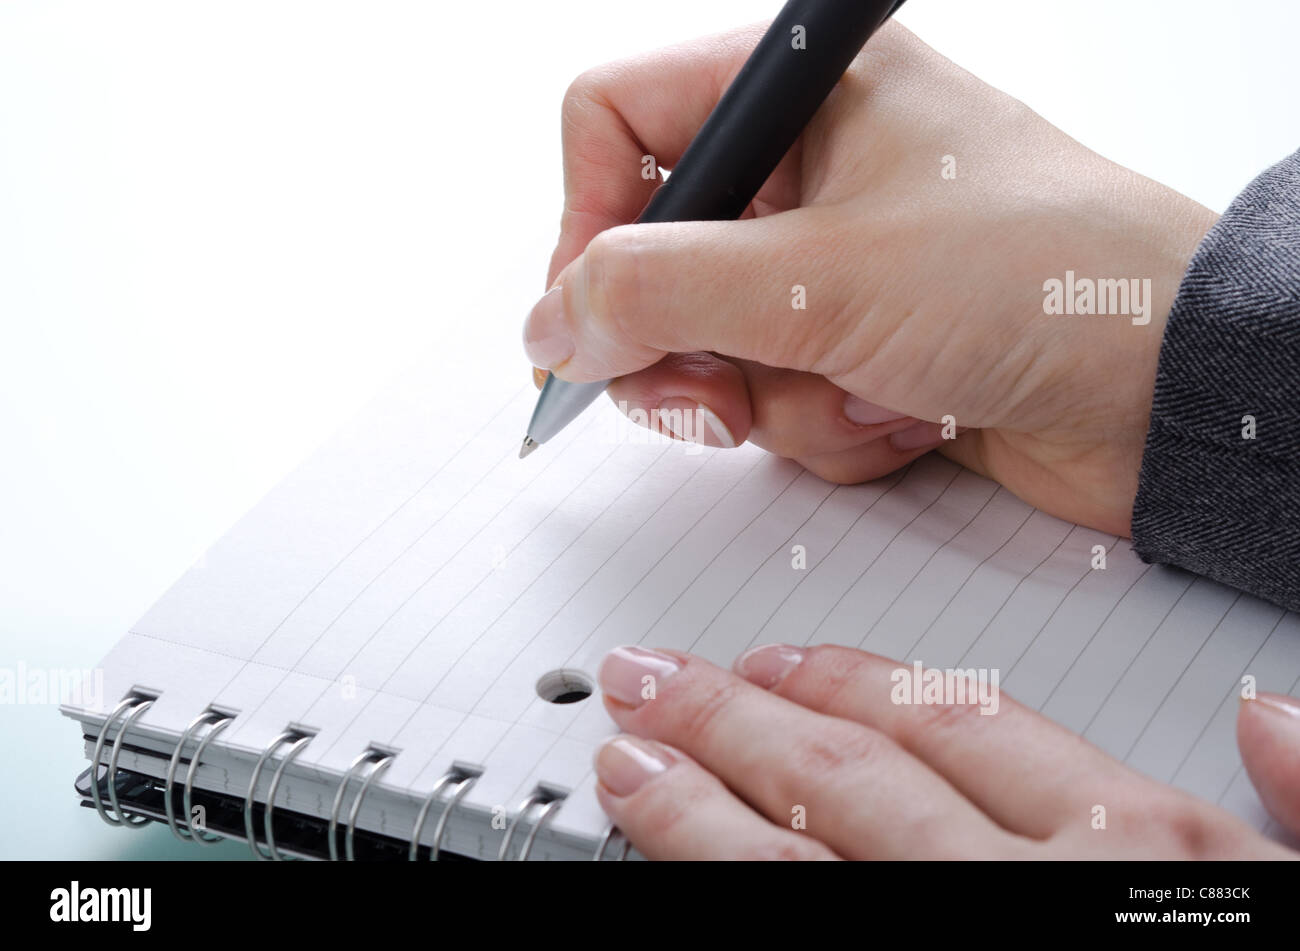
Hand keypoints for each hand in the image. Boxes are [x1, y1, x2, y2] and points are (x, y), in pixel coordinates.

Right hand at [525, 22, 1218, 535]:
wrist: (1172, 391)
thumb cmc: (1043, 279)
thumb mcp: (820, 279)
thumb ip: (658, 294)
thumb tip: (552, 321)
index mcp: (801, 94)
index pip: (616, 122)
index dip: (582, 222)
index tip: (591, 316)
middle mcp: (809, 171)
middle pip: (652, 256)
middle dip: (685, 346)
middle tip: (718, 389)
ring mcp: (831, 266)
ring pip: (712, 347)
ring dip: (776, 397)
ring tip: (864, 390)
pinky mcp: (858, 348)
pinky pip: (777, 400)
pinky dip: (828, 426)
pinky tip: (907, 412)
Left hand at [591, 644, 1299, 858]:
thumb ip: (1297, 805)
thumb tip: (1266, 718)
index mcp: (1144, 853)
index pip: (963, 728)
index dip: (850, 684)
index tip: (774, 663)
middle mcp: (1037, 898)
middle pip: (852, 782)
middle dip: (733, 723)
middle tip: (649, 683)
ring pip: (799, 869)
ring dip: (697, 811)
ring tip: (628, 763)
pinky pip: (793, 944)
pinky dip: (724, 900)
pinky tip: (672, 870)